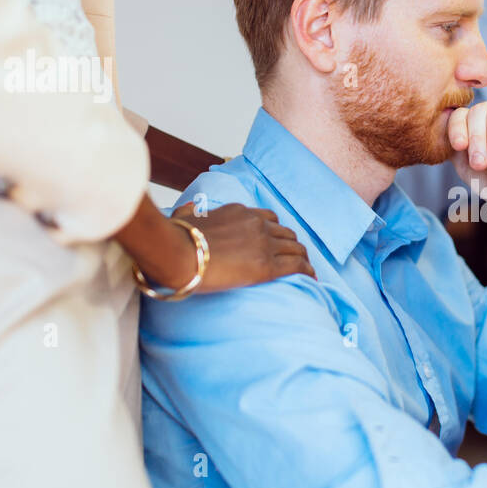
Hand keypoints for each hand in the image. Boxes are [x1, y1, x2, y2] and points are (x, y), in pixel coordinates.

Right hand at [131, 201, 314, 292]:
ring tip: (304, 268)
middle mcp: (256, 223)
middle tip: (293, 257)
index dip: (274, 231)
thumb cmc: (175, 239)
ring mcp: (264, 243)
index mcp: (239, 212)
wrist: (178, 253)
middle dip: (290, 245)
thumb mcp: (183, 217)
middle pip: (285, 232)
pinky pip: (297, 265)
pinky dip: (307, 270)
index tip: (276, 241)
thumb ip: (189, 213)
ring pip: (295, 247)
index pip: (267, 218)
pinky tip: (311, 278)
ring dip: (301, 257)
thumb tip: (187, 209)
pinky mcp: (268, 265)